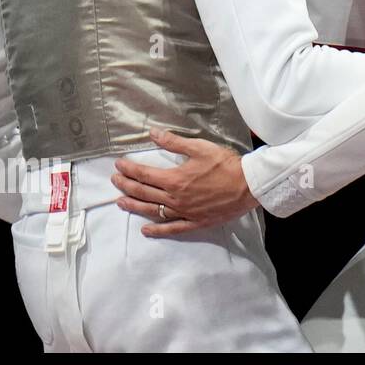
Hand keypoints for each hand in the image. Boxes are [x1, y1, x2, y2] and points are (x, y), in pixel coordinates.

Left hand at [112, 128, 257, 237]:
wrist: (248, 185)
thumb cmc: (225, 164)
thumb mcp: (200, 148)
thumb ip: (174, 142)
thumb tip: (152, 133)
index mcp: (174, 179)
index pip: (144, 174)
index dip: (129, 169)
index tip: (118, 165)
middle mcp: (174, 198)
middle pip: (143, 192)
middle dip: (126, 185)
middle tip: (115, 180)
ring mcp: (183, 212)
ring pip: (152, 210)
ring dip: (134, 206)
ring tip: (120, 202)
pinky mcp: (194, 222)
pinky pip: (172, 228)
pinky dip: (157, 230)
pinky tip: (145, 230)